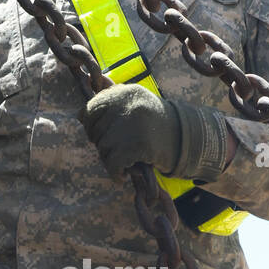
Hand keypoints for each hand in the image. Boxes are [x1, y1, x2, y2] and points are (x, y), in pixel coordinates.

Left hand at [80, 83, 229, 181]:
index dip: (91, 126)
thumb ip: (112, 104)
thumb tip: (81, 108)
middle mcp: (127, 104)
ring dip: (110, 160)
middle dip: (102, 145)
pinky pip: (113, 163)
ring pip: (103, 148)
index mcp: (124, 92)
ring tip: (122, 163)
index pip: (91, 109)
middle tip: (116, 152)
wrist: (188, 139)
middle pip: (96, 131)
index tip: (100, 135)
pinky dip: (115, 173)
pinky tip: (121, 176)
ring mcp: (133, 124)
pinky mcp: (138, 144)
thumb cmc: (157, 125)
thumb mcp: (137, 105)